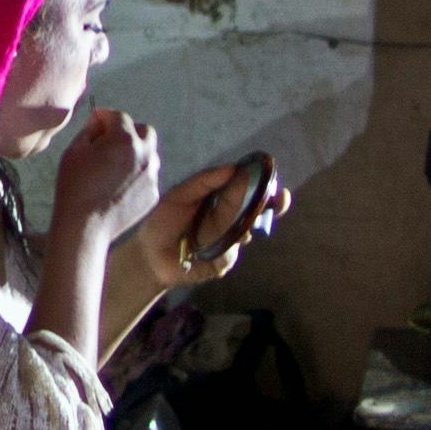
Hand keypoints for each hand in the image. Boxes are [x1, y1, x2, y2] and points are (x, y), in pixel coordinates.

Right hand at [50, 108, 165, 253]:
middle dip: (129, 130)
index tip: (96, 122)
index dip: (105, 117)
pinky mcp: (153, 194)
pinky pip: (147, 176)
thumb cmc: (75, 187)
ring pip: (149, 154)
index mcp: (124, 140)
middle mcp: (144, 154)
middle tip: (110, 141)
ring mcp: (151, 176)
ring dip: (135, 152)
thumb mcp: (74, 151)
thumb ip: (89, 130)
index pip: (119, 117)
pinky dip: (136, 175)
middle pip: (144, 131)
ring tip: (114, 166)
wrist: (85, 227)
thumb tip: (98, 122)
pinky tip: (117, 186)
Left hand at [142, 163, 289, 291]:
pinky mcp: (224, 261)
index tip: (273, 174)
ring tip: (238, 224)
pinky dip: (222, 248)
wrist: (148, 254)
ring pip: (247, 232)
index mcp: (221, 201)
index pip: (247, 189)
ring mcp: (230, 241)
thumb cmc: (163, 222)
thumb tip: (233, 168)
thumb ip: (204, 181)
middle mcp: (230, 220)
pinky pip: (230, 253)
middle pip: (258, 212)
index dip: (263, 183)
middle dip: (274, 205)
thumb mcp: (180, 195)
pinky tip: (203, 249)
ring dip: (246, 227)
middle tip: (281, 198)